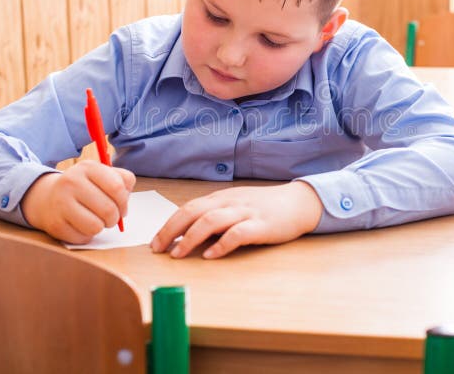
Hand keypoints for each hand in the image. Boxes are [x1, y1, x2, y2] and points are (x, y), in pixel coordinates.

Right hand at [21, 160, 134, 243]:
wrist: (47, 197)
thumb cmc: (84, 187)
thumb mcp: (102, 175)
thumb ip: (122, 180)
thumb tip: (126, 197)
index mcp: (88, 167)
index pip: (117, 188)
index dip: (124, 202)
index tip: (122, 206)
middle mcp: (72, 182)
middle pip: (109, 210)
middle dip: (115, 218)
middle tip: (110, 217)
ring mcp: (61, 203)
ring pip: (96, 226)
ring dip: (101, 227)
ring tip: (96, 220)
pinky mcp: (55, 224)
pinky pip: (83, 237)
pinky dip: (87, 234)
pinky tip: (81, 225)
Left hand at [150, 181, 323, 258]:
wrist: (298, 202)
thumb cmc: (264, 208)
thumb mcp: (235, 206)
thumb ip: (214, 216)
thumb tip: (186, 235)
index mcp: (220, 198)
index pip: (187, 208)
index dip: (168, 225)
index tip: (155, 242)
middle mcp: (229, 202)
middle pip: (193, 212)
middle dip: (171, 230)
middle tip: (158, 249)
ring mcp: (245, 212)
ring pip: (211, 221)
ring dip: (190, 238)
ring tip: (178, 255)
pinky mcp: (261, 225)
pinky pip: (237, 233)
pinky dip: (221, 245)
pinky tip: (210, 255)